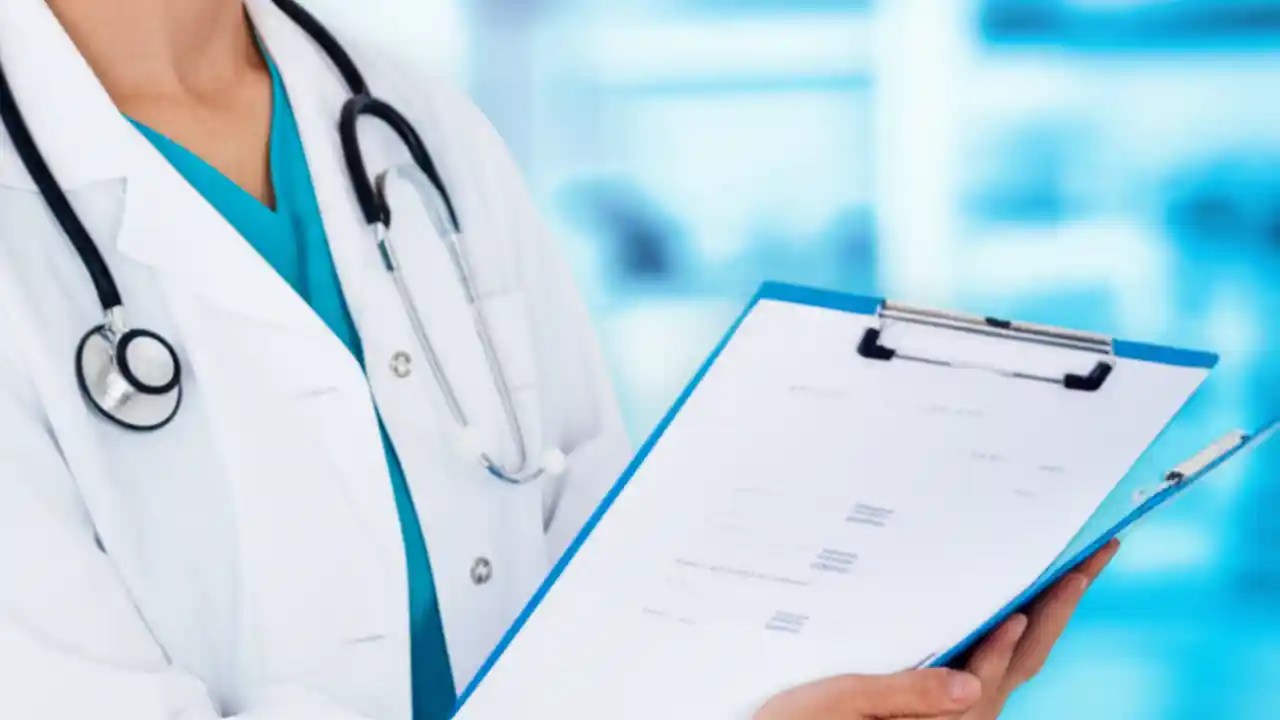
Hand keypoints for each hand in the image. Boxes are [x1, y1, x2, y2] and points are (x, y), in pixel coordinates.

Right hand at [754, 540, 1119, 718]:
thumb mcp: (845, 703)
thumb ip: (910, 694)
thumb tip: (975, 682)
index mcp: (944, 719)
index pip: (1004, 661)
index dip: (1038, 614)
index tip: (1068, 571)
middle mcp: (958, 718)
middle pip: (1025, 657)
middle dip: (1062, 603)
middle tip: (1096, 551)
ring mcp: (950, 712)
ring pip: (1011, 661)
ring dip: (1042, 613)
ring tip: (1066, 564)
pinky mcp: (933, 705)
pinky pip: (986, 665)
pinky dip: (1007, 629)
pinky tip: (1002, 599)